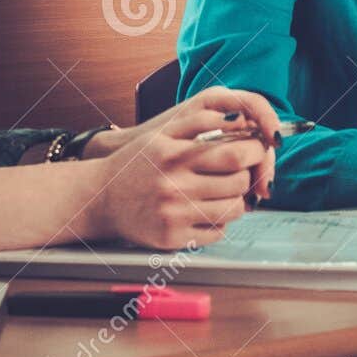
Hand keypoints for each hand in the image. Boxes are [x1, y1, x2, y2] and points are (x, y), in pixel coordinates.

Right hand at [83, 86, 278, 249]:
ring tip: (226, 191)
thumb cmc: (136, 163)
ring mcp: (174, 214)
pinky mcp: (173, 238)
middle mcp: (174, 186)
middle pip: (238, 183)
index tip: (255, 148)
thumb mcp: (161, 135)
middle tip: (245, 170)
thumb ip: (199, 122)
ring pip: (233, 210)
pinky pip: (217, 233)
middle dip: (250, 176)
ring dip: (238, 200)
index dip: (255, 151)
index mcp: (175, 155)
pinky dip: (220, 222)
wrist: (100, 198)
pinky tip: (207, 210)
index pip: (235, 153)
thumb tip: (238, 118)